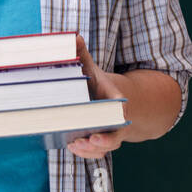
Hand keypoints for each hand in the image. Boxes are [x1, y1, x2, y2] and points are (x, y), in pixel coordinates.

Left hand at [67, 33, 129, 158]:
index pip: (120, 110)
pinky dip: (86, 153)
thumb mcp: (92, 70)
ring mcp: (107, 134)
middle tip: (90, 139)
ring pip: (104, 148)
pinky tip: (71, 146)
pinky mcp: (98, 144)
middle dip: (103, 140)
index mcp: (116, 102)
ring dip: (91, 150)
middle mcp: (115, 121)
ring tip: (75, 144)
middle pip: (114, 135)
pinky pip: (96, 153)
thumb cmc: (98, 85)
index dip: (118, 114)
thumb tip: (73, 38)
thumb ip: (82, 56)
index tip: (114, 117)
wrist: (110, 102)